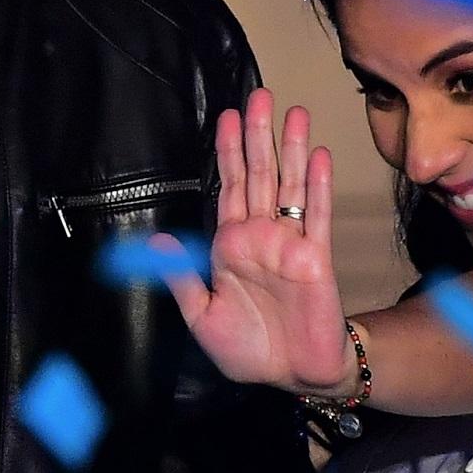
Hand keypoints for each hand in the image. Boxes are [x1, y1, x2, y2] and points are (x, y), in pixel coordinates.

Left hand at [156, 88, 358, 396]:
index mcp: (231, 244)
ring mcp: (290, 243)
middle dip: (258, 136)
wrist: (292, 376)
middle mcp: (261, 235)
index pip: (228, 186)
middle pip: (259, 175)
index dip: (227, 151)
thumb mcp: (201, 316)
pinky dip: (318, 186)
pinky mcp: (315, 259)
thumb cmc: (249, 349)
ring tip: (294, 112)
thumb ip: (180, 277)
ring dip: (291, 149)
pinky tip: (318, 156)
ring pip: (289, 186)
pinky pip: (317, 217)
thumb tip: (154, 239)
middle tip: (260, 95)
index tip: (227, 116)